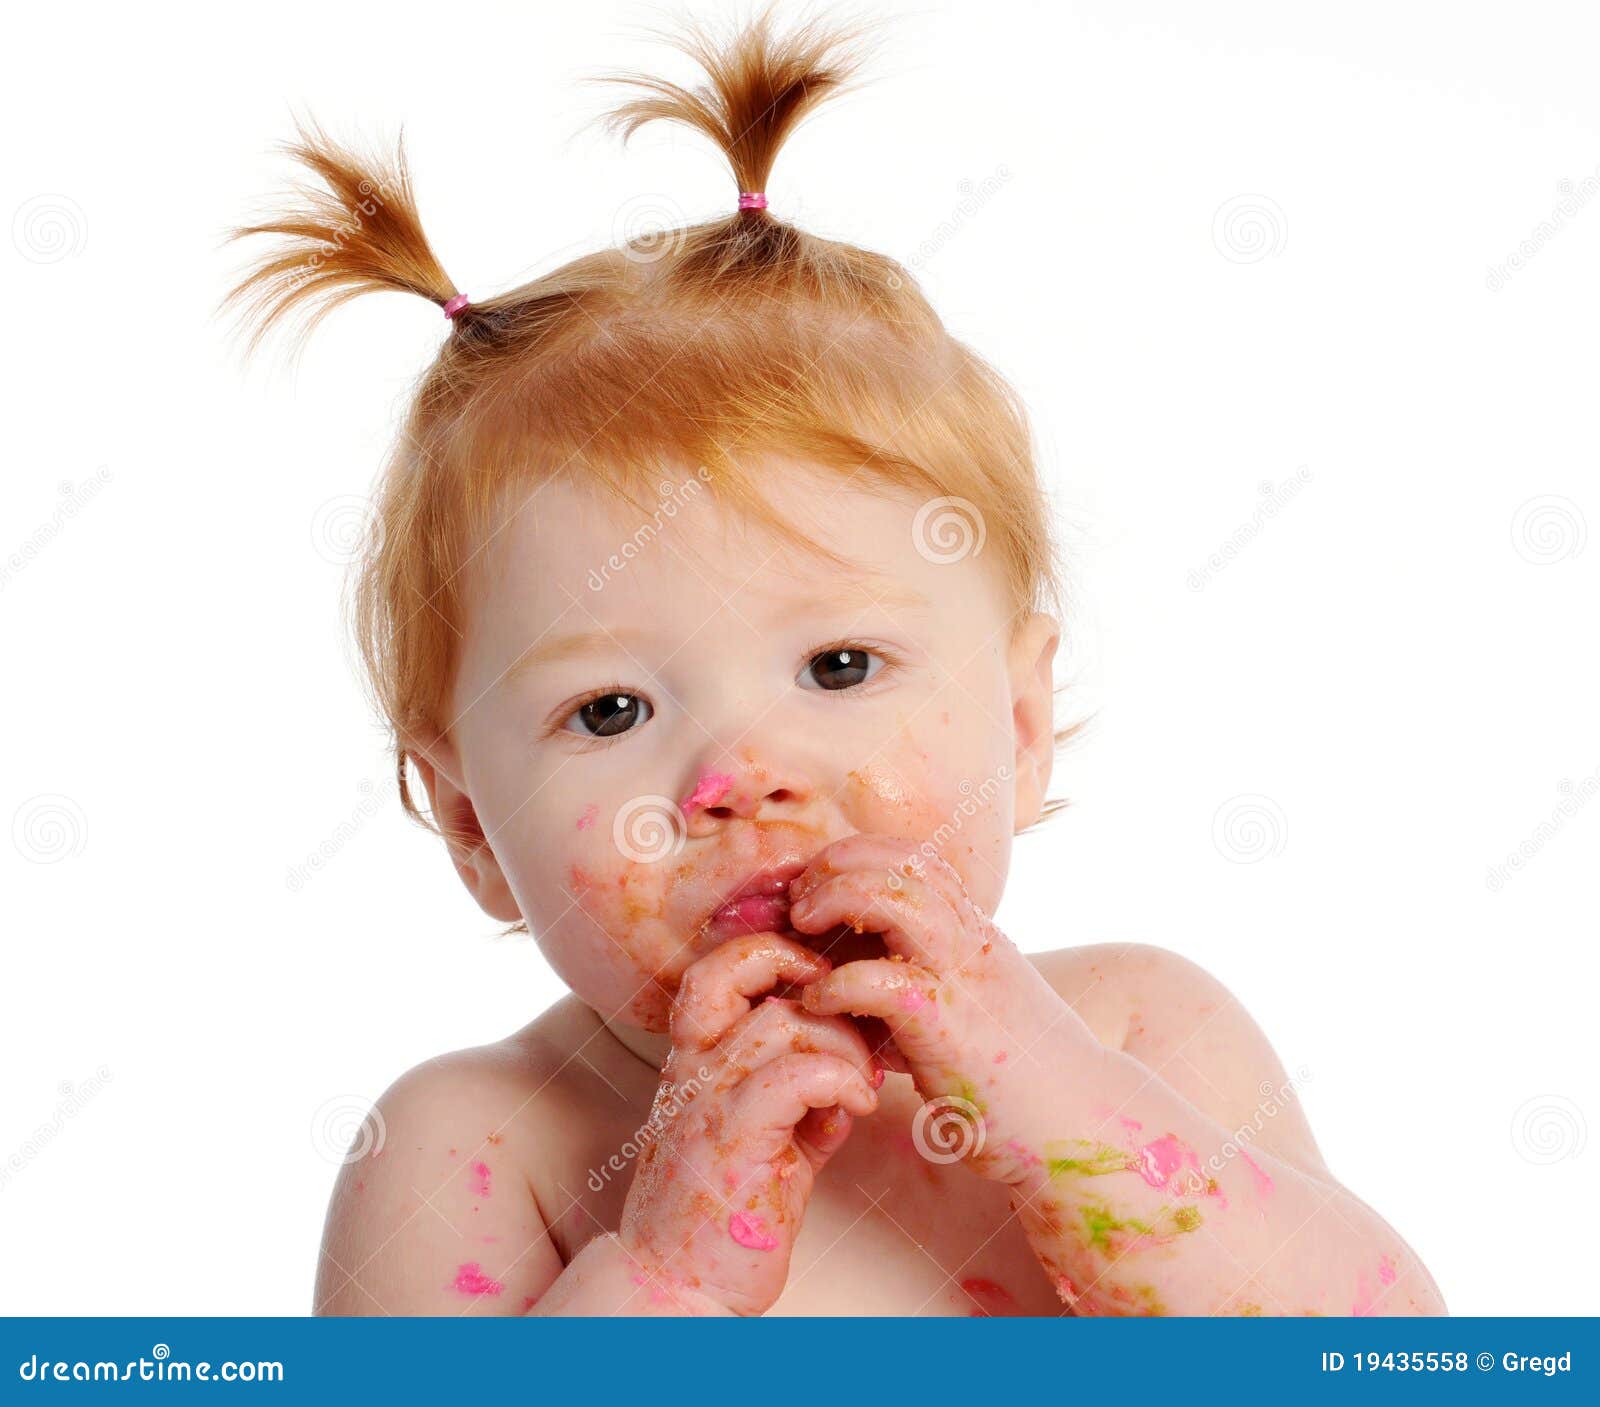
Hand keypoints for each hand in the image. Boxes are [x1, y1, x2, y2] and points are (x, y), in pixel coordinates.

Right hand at [616, 933, 880, 1314]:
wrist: (675, 1292)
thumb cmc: (718, 1223)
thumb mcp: (763, 1148)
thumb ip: (797, 1107)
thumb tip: (846, 1088)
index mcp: (692, 1062)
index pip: (717, 967)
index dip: (772, 954)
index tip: (823, 985)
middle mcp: (691, 1069)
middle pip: (750, 975)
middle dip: (819, 985)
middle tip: (859, 1025)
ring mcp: (706, 1100)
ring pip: (786, 1022)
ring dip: (844, 1044)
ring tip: (865, 1081)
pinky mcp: (732, 1138)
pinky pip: (797, 1075)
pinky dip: (841, 1081)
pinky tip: (859, 1109)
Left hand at [788, 834, 1091, 1187]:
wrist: (1081, 1125)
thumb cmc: (1020, 1077)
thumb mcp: (973, 1008)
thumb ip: (927, 981)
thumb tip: (865, 974)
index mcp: (976, 933)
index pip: (915, 856)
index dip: (858, 855)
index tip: (817, 883)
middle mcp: (972, 941)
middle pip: (900, 860)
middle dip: (836, 865)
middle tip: (796, 899)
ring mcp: (963, 979)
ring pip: (894, 898)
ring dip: (835, 900)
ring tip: (801, 928)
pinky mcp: (949, 1027)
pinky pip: (882, 980)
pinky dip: (836, 982)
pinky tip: (815, 1000)